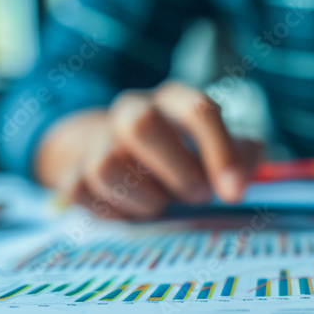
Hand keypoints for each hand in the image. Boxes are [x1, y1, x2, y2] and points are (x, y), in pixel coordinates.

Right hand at [36, 82, 260, 218]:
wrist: (117, 155)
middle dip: (175, 169)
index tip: (234, 192)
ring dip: (144, 197)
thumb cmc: (181, 157)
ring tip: (161, 204)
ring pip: (107, 165)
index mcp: (173, 102)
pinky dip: (112, 211)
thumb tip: (240, 177)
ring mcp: (97, 141)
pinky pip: (82, 192)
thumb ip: (241, 159)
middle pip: (140, 123)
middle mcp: (132, 112)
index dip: (219, 152)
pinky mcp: (72, 172)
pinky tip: (131, 211)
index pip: (197, 111)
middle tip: (198, 196)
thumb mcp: (216, 152)